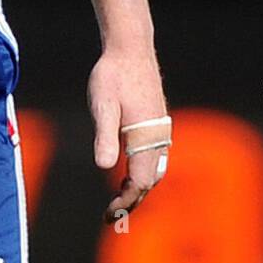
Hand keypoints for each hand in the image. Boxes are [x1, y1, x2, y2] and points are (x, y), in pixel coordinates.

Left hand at [88, 47, 169, 224]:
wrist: (130, 48)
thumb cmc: (112, 76)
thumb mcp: (102, 105)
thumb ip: (105, 135)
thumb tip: (106, 167)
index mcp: (146, 137)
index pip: (139, 182)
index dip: (126, 201)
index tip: (109, 214)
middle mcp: (158, 136)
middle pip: (150, 180)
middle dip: (133, 199)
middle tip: (112, 213)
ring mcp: (160, 129)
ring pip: (155, 168)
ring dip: (139, 185)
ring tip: (120, 197)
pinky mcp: (157, 121)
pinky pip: (155, 155)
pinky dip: (143, 170)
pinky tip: (128, 169)